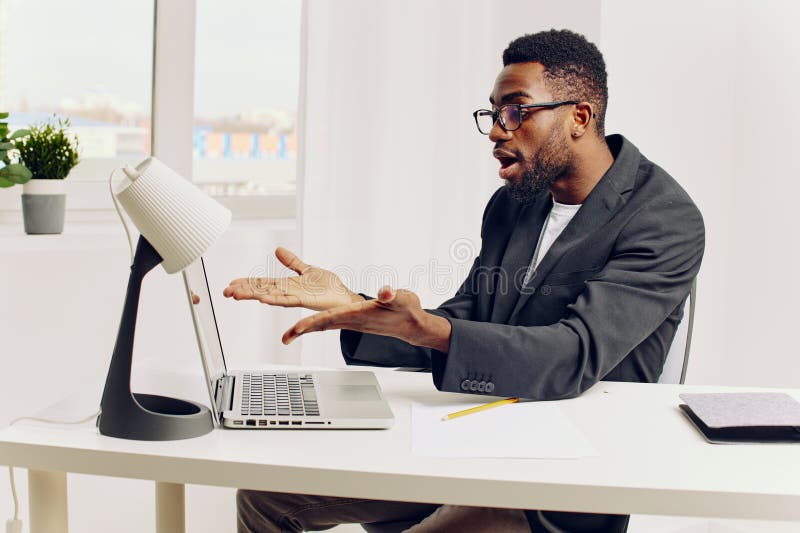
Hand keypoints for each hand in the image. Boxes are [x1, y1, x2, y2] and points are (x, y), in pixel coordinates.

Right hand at [223, 247, 362, 310]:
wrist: (344, 297)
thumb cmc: (329, 287)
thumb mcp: (307, 269)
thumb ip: (291, 262)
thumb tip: (277, 250)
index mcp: (287, 284)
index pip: (263, 283)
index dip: (247, 283)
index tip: (231, 284)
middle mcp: (288, 291)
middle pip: (262, 290)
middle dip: (244, 290)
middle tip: (225, 292)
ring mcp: (295, 296)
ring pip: (270, 295)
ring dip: (254, 295)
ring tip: (237, 295)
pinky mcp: (306, 300)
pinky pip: (287, 299)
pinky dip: (275, 299)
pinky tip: (263, 299)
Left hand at [282, 285, 451, 351]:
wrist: (411, 325)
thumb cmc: (406, 311)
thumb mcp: (402, 298)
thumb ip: (393, 295)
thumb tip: (386, 292)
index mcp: (360, 314)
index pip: (332, 318)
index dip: (315, 322)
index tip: (299, 327)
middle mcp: (352, 321)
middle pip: (322, 326)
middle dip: (303, 331)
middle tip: (285, 338)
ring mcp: (351, 322)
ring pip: (323, 326)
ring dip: (305, 329)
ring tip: (288, 336)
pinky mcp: (352, 321)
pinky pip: (329, 323)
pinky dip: (315, 324)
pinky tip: (306, 325)